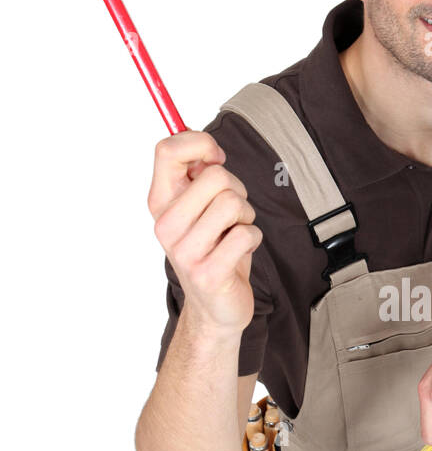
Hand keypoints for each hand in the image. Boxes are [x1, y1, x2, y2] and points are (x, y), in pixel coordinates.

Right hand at [147, 130, 262, 333]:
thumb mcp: (198, 208)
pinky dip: (253, 239)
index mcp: (160, 202)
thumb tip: (207, 146)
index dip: (200, 143)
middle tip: (231, 213)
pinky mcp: (208, 273)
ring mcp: (185, 251)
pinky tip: (239, 252)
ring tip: (234, 233)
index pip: (167, 150)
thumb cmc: (212, 248)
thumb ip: (197, 176)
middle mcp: (166, 225)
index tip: (216, 159)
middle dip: (237, 189)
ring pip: (234, 203)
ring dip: (246, 216)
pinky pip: (246, 233)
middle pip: (215, 175)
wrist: (214, 307)